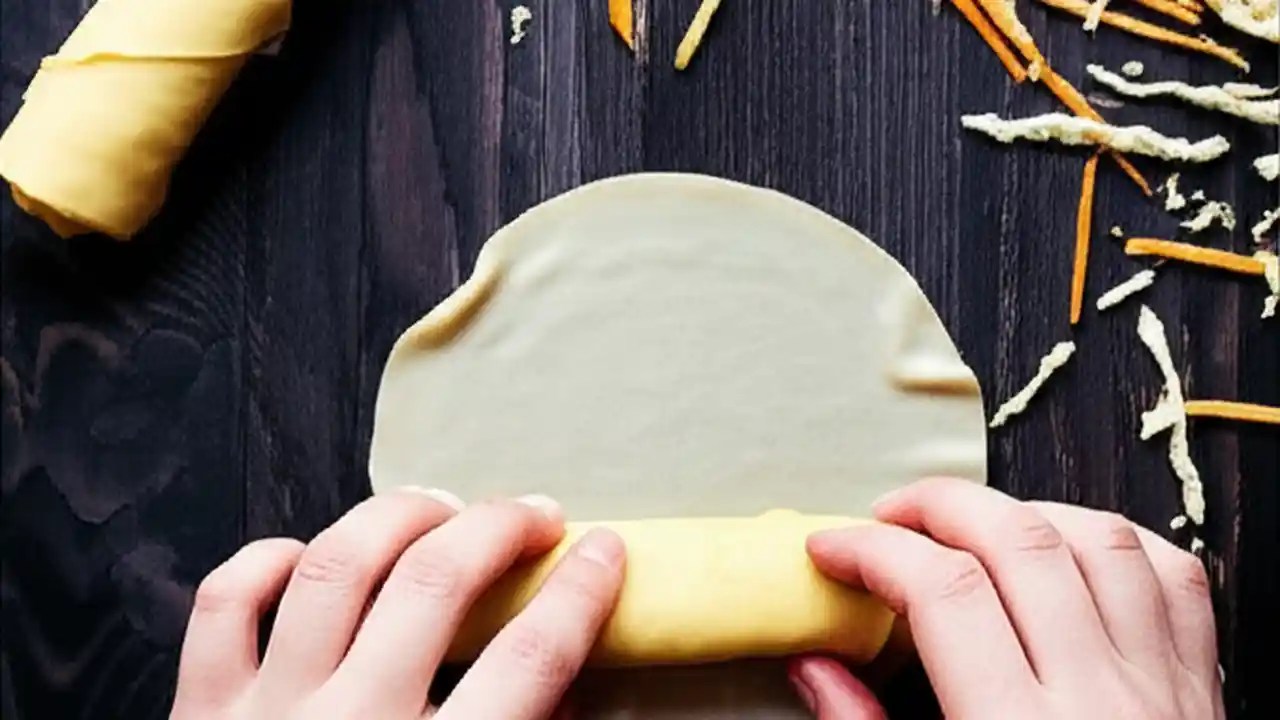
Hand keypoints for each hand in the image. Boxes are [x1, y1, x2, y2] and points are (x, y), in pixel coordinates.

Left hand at [171, 490, 624, 719]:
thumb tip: (559, 689)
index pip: (530, 662)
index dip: (579, 594)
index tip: (604, 553)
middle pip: (434, 586)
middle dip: (500, 529)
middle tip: (536, 514)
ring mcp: (267, 713)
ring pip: (334, 566)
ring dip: (400, 517)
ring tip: (443, 508)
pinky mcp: (201, 711)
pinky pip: (226, 602)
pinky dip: (266, 557)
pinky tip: (309, 551)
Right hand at [790, 478, 1223, 719]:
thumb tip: (815, 669)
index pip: (942, 592)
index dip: (872, 550)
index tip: (831, 548)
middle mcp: (1099, 699)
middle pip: (1017, 542)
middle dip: (936, 506)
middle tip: (887, 519)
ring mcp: (1160, 688)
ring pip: (1097, 540)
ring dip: (1021, 511)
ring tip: (970, 526)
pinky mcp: (1199, 691)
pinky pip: (1172, 575)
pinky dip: (1114, 538)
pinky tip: (1068, 547)